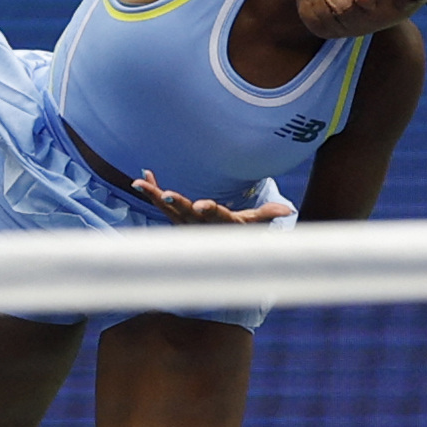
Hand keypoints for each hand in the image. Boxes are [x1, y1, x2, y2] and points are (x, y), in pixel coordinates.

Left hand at [130, 169, 295, 225]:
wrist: (220, 250)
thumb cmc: (239, 231)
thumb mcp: (253, 225)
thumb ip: (267, 215)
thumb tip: (288, 211)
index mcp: (220, 222)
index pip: (214, 215)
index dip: (208, 210)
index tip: (200, 206)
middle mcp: (199, 224)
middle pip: (186, 213)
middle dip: (175, 203)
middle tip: (164, 194)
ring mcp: (184, 223)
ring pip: (167, 209)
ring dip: (153, 195)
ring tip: (138, 182)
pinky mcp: (175, 218)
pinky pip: (161, 204)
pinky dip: (152, 190)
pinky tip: (143, 175)